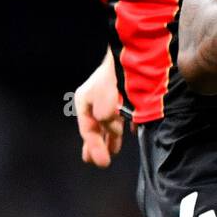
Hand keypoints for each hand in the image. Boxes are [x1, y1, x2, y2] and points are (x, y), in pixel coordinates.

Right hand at [75, 51, 124, 166]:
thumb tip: (113, 128)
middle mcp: (95, 99)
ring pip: (109, 120)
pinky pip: (124, 112)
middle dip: (97, 143)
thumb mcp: (104, 102)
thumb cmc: (114, 78)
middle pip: (95, 126)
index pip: (87, 130)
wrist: (132, 52)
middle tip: (99, 161)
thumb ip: (105, 120)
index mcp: (85, 101)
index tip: (103, 164)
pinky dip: (126, 123)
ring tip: (113, 149)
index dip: (94, 148)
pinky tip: (131, 130)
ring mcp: (110, 95)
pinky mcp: (125, 91)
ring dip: (111, 135)